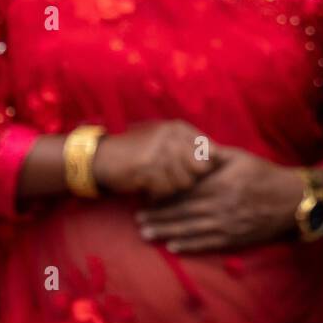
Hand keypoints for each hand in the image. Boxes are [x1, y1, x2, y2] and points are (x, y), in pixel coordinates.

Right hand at [91, 119, 217, 200]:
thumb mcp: (165, 141)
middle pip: (200, 168)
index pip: (210, 150)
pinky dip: (159, 195)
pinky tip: (149, 191)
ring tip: (160, 186)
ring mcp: (159, 151)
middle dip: (192, 180)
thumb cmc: (138, 152)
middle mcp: (172, 136)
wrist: (101, 157)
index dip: (208, 167)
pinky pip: (166, 190)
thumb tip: (221, 159)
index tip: (202, 177)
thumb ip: (190, 147)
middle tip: (175, 184)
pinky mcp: (147, 167)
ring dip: (173, 189)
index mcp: (179, 128)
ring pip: (185, 182)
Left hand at [135, 146, 303, 253]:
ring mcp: (228, 224)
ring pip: (191, 230)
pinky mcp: (235, 239)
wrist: (293, 200)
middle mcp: (222, 205)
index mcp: (222, 183)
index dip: (164, 197)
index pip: (186, 191)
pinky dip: (189, 246)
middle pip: (183, 212)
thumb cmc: (266, 175)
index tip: (146, 199)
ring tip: (147, 234)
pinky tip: (173, 247)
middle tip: (138, 220)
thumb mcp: (241, 158)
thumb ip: (216, 155)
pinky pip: (208, 244)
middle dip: (159, 217)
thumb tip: (192, 148)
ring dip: (167, 232)